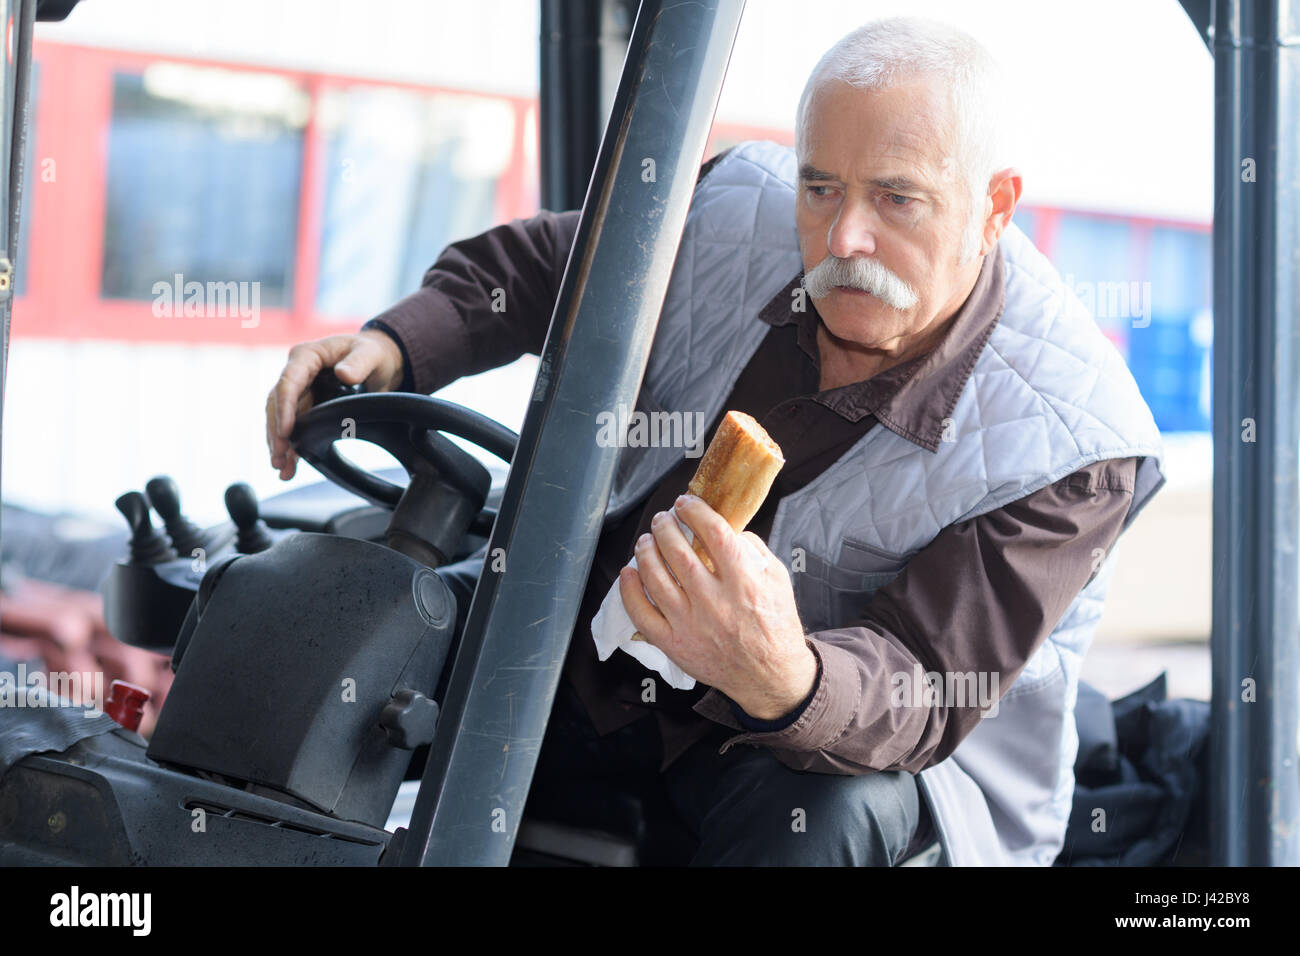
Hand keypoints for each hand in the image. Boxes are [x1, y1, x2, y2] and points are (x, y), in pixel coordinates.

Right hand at [265, 330, 404, 479]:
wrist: (379, 362)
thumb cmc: (372, 352)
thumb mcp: (370, 354)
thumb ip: (359, 363)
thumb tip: (344, 374)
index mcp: (306, 356)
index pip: (288, 383)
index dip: (284, 408)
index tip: (285, 432)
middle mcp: (297, 373)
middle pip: (278, 404)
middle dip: (277, 432)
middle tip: (279, 458)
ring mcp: (300, 390)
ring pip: (282, 419)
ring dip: (280, 444)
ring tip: (282, 468)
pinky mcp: (306, 406)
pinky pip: (295, 428)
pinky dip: (293, 447)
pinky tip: (289, 466)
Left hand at [618, 494, 817, 719]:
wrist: (769, 676)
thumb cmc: (774, 625)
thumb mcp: (778, 579)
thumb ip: (753, 550)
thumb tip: (725, 528)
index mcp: (745, 584)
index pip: (714, 534)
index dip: (696, 512)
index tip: (686, 503)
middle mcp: (715, 603)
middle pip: (679, 554)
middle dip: (665, 528)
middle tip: (662, 518)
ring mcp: (691, 626)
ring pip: (656, 579)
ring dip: (646, 553)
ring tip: (646, 540)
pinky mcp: (674, 644)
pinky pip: (642, 614)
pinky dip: (630, 591)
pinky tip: (628, 573)